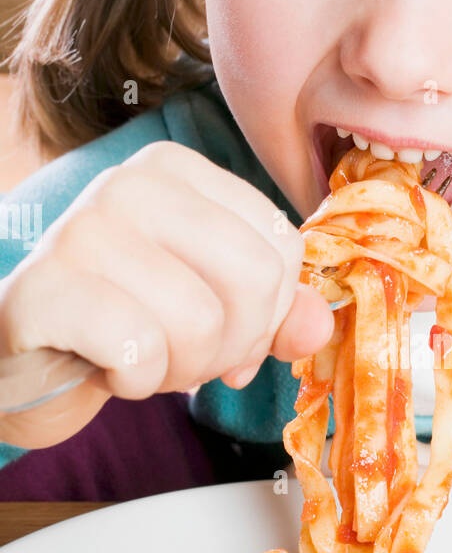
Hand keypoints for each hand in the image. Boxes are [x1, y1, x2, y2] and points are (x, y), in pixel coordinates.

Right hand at [0, 142, 333, 448]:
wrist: (22, 355)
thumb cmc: (121, 322)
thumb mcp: (208, 307)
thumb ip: (273, 313)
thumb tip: (321, 324)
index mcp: (177, 171)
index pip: (281, 245)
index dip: (268, 312)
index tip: (225, 331)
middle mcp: (129, 185)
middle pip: (253, 278)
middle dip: (233, 344)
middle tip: (186, 353)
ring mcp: (81, 231)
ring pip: (201, 322)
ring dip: (181, 369)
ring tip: (142, 358)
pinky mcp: (45, 289)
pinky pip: (140, 350)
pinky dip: (136, 380)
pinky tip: (107, 366)